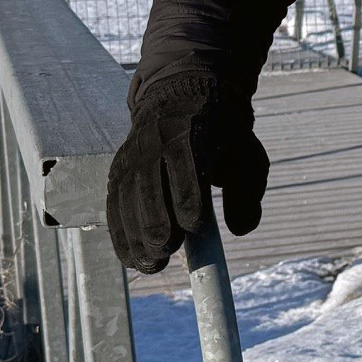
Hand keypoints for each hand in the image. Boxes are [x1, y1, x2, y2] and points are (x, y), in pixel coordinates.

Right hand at [106, 72, 269, 273]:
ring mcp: (132, 157)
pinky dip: (121, 234)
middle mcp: (156, 144)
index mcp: (192, 136)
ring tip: (152, 264)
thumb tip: (241, 229)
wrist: (182, 97)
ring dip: (137, 237)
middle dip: (156, 228)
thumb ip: (248, 193)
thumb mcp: (246, 156)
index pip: (186, 174)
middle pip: (149, 192)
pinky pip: (114, 206)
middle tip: (167, 253)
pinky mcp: (118, 170)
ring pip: (126, 202)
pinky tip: (132, 258)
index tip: (197, 228)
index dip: (189, 206)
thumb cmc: (222, 135)